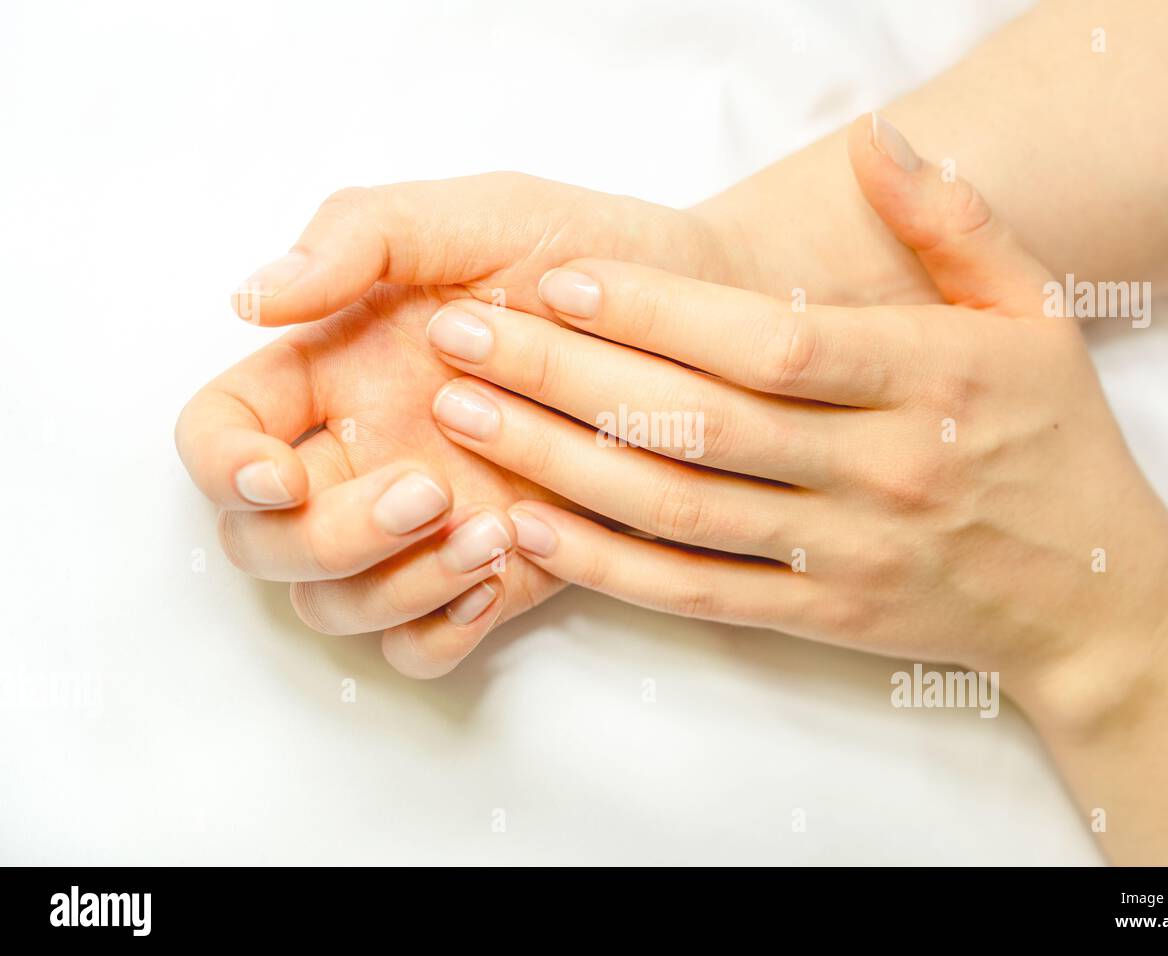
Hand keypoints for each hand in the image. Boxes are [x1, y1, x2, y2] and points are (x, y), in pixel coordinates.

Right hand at [176, 172, 741, 676]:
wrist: (695, 320)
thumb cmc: (582, 254)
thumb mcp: (476, 215)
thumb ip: (360, 237)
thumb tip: (250, 297)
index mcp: (336, 370)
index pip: (220, 434)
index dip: (222, 465)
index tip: (280, 473)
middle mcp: (364, 454)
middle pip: (264, 546)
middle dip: (327, 539)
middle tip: (425, 489)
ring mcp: (425, 524)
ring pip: (335, 607)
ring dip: (392, 587)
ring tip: (490, 529)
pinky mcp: (491, 573)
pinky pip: (418, 647)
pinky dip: (436, 632)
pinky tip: (496, 577)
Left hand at [423, 117, 1167, 715]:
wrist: (1093, 601)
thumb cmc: (1059, 441)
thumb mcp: (1038, 314)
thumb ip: (955, 224)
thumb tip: (876, 139)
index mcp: (933, 381)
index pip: (773, 344)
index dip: (659, 312)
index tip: (562, 278)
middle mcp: (882, 470)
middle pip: (699, 423)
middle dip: (567, 374)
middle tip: (463, 333)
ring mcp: (845, 554)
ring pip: (680, 509)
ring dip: (560, 462)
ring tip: (465, 412)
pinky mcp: (818, 618)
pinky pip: (696, 592)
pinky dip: (606, 565)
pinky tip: (526, 524)